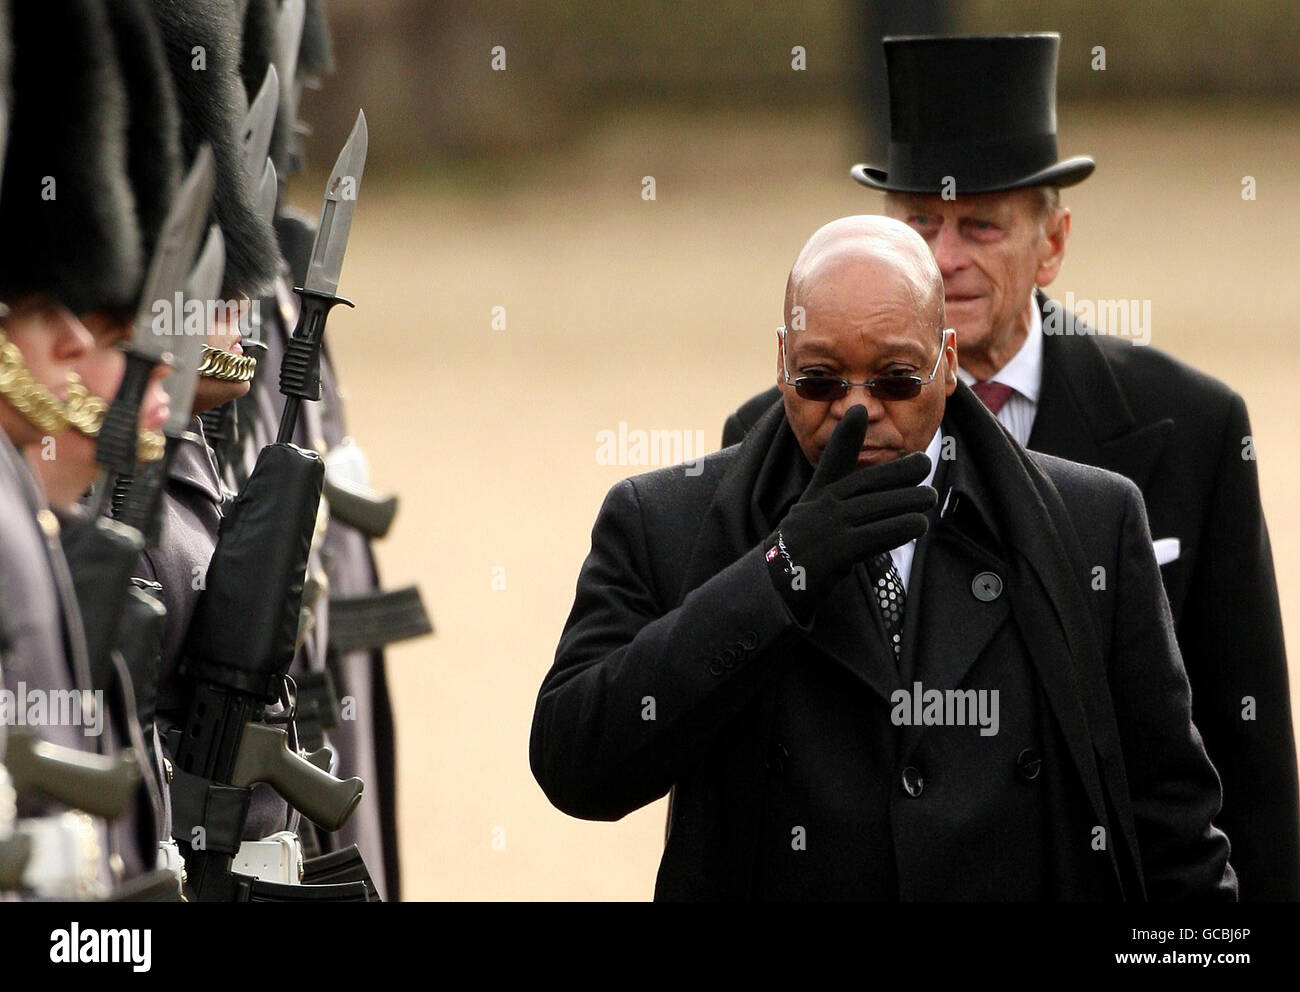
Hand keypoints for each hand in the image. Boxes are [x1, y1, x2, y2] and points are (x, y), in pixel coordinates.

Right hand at [765, 405, 935, 621]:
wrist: (778, 584)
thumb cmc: (805, 547)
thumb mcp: (815, 512)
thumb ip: (835, 490)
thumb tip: (856, 473)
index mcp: (818, 494)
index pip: (834, 461)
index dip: (845, 436)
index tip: (857, 409)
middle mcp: (823, 506)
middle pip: (868, 483)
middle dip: (898, 471)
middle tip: (925, 463)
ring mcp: (830, 528)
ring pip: (878, 507)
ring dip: (909, 502)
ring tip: (929, 498)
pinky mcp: (838, 552)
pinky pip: (877, 535)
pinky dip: (901, 527)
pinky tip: (918, 524)